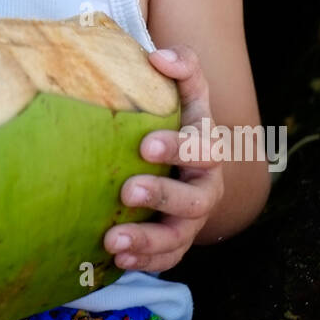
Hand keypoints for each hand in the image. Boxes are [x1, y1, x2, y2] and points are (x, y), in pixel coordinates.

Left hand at [103, 44, 224, 273]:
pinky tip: (116, 259)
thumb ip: (182, 66)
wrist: (179, 157)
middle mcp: (204, 187)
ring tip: (113, 240)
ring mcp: (190, 220)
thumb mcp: (184, 91)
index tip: (144, 144)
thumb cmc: (174, 118)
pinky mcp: (175, 242)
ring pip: (178, 237)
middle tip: (127, 191)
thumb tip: (159, 57)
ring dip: (148, 241)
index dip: (178, 148)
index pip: (202, 148)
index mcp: (206, 148)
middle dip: (162, 196)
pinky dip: (143, 262)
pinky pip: (165, 259)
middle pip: (194, 200)